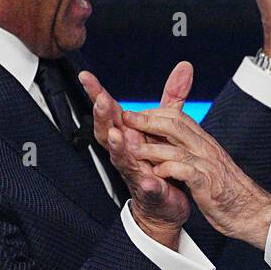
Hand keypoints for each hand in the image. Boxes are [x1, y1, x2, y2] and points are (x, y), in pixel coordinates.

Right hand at [78, 63, 192, 246]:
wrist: (166, 201)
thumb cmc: (161, 162)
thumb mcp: (167, 124)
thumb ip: (172, 97)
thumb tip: (184, 68)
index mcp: (129, 134)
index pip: (111, 111)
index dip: (97, 94)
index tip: (87, 77)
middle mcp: (127, 152)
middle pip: (108, 131)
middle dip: (103, 116)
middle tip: (102, 102)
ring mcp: (135, 172)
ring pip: (121, 158)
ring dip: (118, 147)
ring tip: (116, 135)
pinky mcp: (149, 190)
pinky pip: (146, 186)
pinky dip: (146, 183)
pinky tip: (147, 179)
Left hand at [120, 108, 270, 250]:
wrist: (253, 212)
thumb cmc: (230, 193)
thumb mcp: (210, 166)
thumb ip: (193, 152)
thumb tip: (174, 144)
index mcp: (205, 144)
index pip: (178, 118)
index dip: (154, 113)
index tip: (135, 115)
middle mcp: (206, 150)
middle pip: (175, 125)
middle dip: (147, 120)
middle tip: (126, 118)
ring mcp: (208, 166)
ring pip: (177, 147)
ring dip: (151, 146)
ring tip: (132, 148)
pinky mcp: (209, 185)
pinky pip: (186, 171)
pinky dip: (169, 169)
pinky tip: (157, 172)